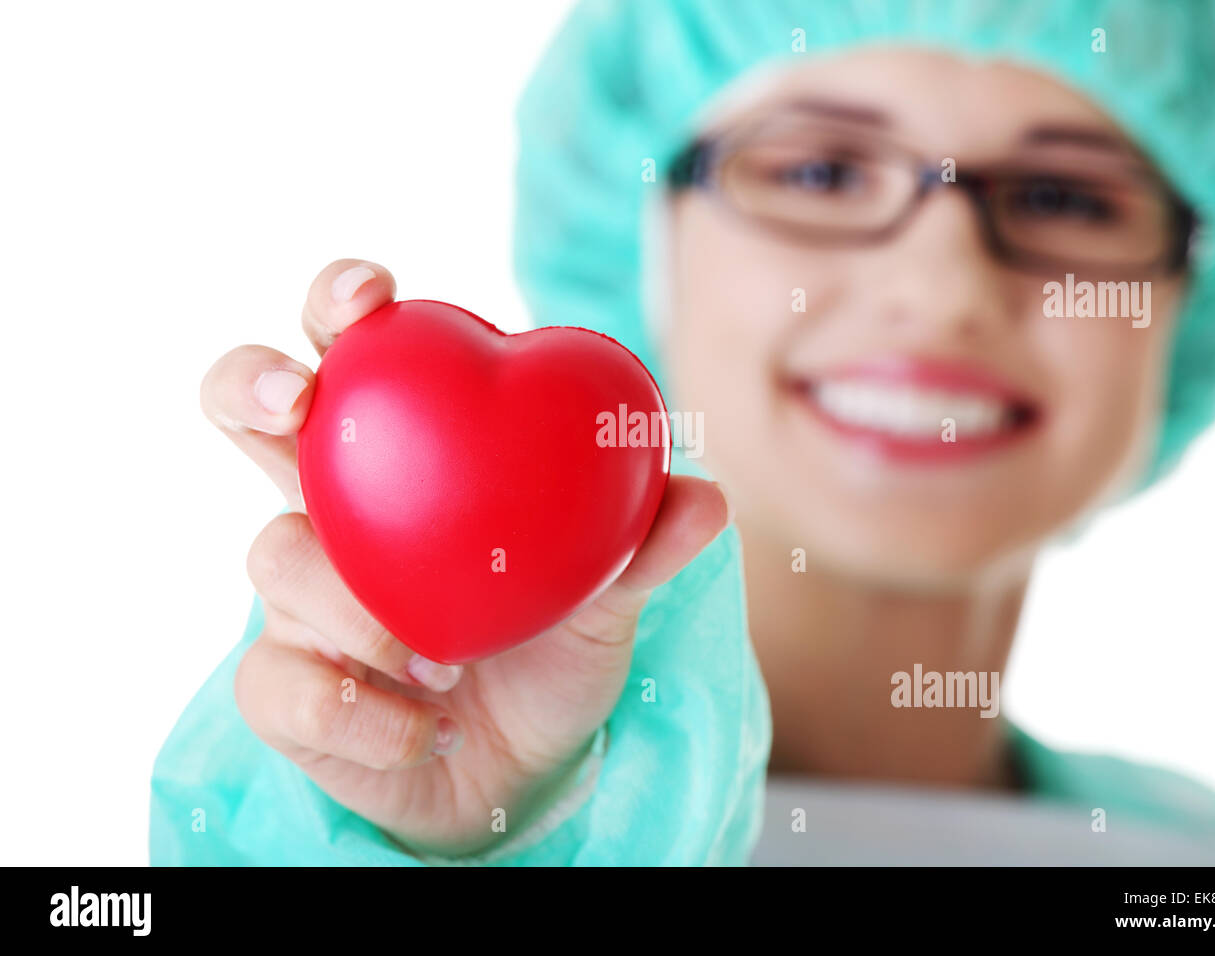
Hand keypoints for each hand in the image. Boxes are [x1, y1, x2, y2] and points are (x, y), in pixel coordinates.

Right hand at [199, 259, 729, 856]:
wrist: (522, 773)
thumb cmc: (551, 651)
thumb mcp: (608, 599)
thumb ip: (642, 547)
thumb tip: (707, 497)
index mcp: (406, 455)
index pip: (357, 352)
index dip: (341, 303)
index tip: (369, 298)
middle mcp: (333, 509)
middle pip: (245, 404)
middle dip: (251, 382)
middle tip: (296, 404)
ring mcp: (295, 596)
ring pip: (275, 558)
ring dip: (360, 612)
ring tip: (447, 660)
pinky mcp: (281, 689)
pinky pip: (283, 687)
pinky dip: (366, 715)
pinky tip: (430, 731)